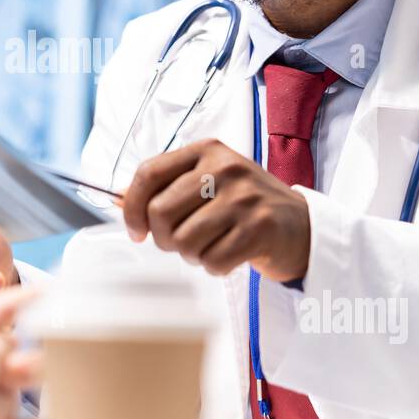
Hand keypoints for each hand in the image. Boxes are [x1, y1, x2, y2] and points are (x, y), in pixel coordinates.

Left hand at [119, 138, 312, 282]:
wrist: (301, 225)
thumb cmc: (245, 206)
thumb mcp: (208, 183)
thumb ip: (166, 187)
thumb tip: (117, 200)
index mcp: (206, 151)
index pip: (148, 173)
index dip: (131, 207)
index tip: (135, 230)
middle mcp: (224, 168)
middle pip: (160, 212)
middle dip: (164, 239)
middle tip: (181, 242)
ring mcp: (244, 197)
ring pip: (184, 241)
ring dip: (191, 255)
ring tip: (211, 246)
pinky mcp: (260, 228)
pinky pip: (212, 261)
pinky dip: (214, 267)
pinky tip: (230, 255)